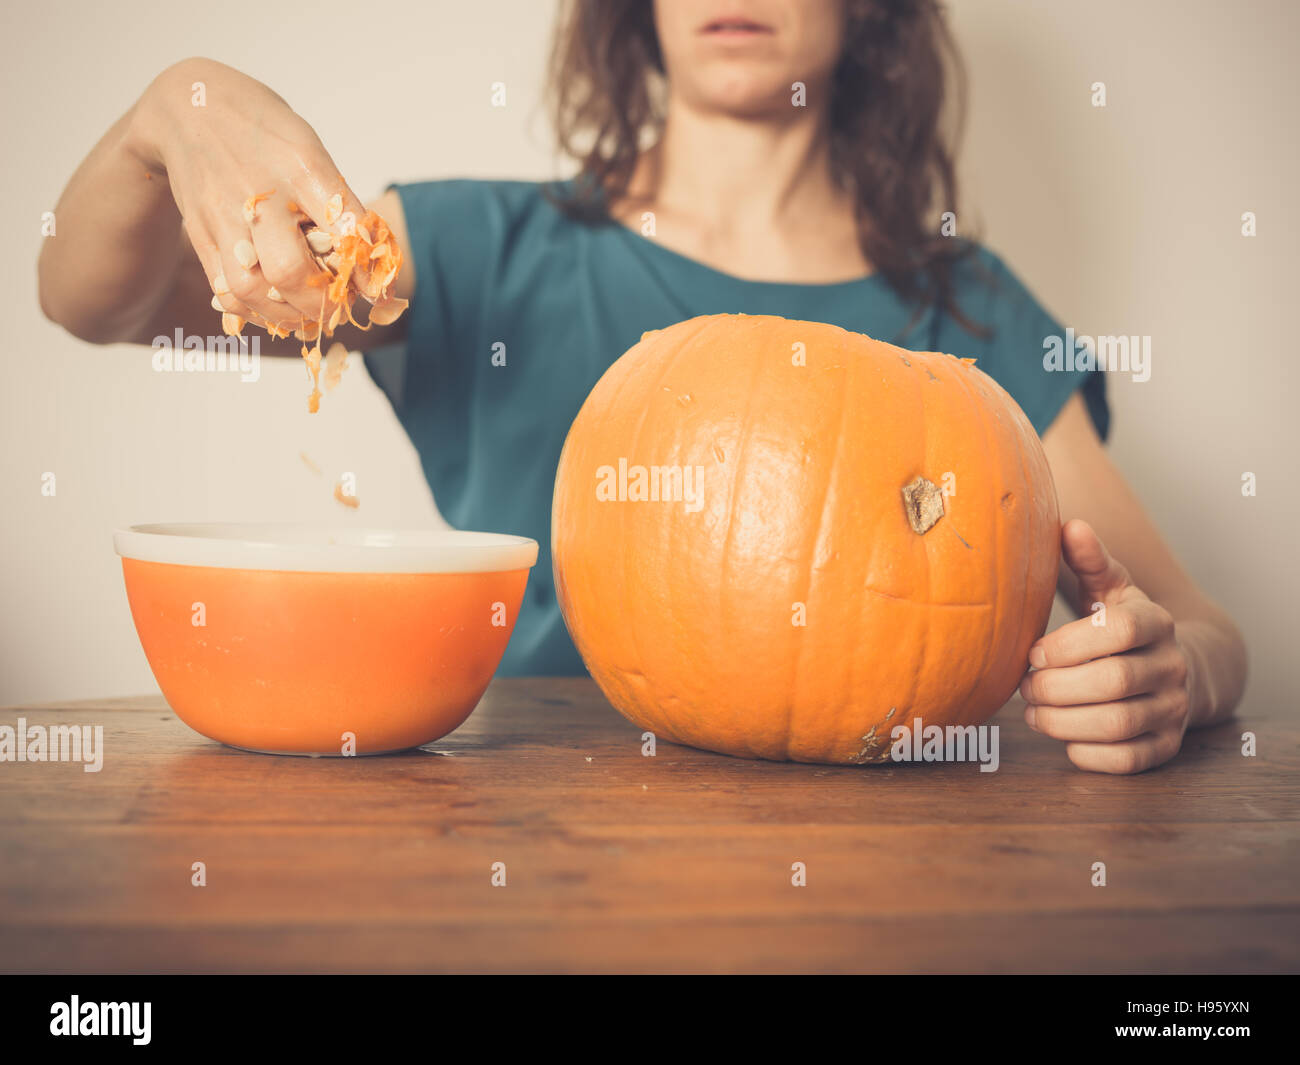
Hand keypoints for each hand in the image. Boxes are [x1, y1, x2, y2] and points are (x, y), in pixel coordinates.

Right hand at [125, 57, 374, 334]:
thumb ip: (337, 201)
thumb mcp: (310, 148)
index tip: (375, 290)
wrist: (189, 107)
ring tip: (309, 314)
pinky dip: (256, 314)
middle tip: (337, 304)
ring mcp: (224, 217)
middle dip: (321, 302)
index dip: (363, 268)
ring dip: (288, 316)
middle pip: (288, 270)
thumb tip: (370, 261)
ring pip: (251, 290)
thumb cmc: (265, 133)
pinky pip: (226, 292)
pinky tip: (277, 310)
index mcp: (300, 166)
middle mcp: (259, 193)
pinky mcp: (201, 235)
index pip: (342, 226)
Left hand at [1020, 519, 1192, 773]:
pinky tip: (1064, 740)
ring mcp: (1174, 708)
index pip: (1119, 630)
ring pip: (1119, 724)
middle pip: (1114, 681)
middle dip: (1056, 687)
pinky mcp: (1167, 745)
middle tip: (1025, 687)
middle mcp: (1172, 665)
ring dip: (1064, 722)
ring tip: (1034, 713)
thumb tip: (1070, 525)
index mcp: (1156, 620)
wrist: (1179, 668)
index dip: (1069, 644)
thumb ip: (1089, 560)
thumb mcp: (1109, 588)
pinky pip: (1129, 760)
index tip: (1033, 651)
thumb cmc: (1123, 625)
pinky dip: (1089, 755)